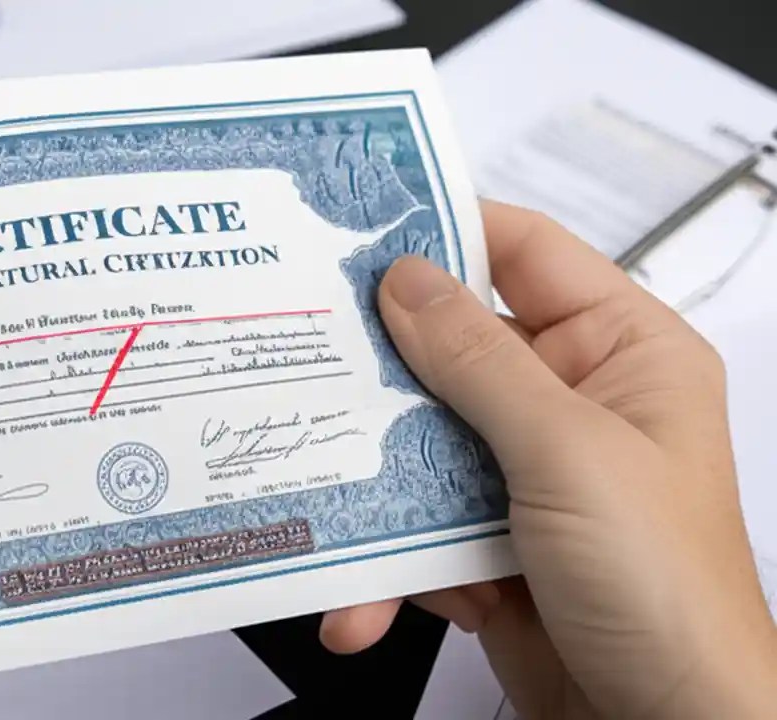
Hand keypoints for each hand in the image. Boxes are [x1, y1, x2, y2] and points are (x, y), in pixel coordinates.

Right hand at [320, 201, 776, 718]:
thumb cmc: (667, 590)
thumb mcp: (568, 454)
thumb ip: (480, 361)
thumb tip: (408, 279)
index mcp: (622, 353)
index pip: (525, 254)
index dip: (446, 231)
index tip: (361, 224)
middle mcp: (573, 404)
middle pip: (451, 352)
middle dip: (382, 373)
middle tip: (308, 358)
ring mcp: (527, 476)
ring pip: (419, 444)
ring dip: (373, 486)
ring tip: (327, 505)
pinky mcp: (490, 540)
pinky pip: (415, 524)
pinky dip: (386, 563)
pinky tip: (369, 600)